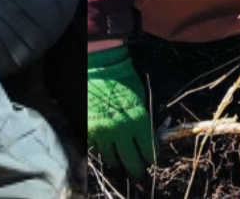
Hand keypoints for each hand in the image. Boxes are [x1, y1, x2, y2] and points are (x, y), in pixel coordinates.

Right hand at [85, 45, 154, 178]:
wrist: (101, 69)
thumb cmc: (125, 81)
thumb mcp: (142, 101)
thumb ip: (144, 123)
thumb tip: (148, 140)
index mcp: (139, 121)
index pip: (149, 152)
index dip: (151, 158)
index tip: (151, 159)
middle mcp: (120, 131)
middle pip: (131, 162)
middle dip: (137, 169)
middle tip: (139, 171)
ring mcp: (102, 132)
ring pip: (112, 159)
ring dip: (119, 160)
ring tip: (122, 158)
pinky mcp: (88, 130)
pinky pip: (97, 150)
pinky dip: (103, 150)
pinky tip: (108, 146)